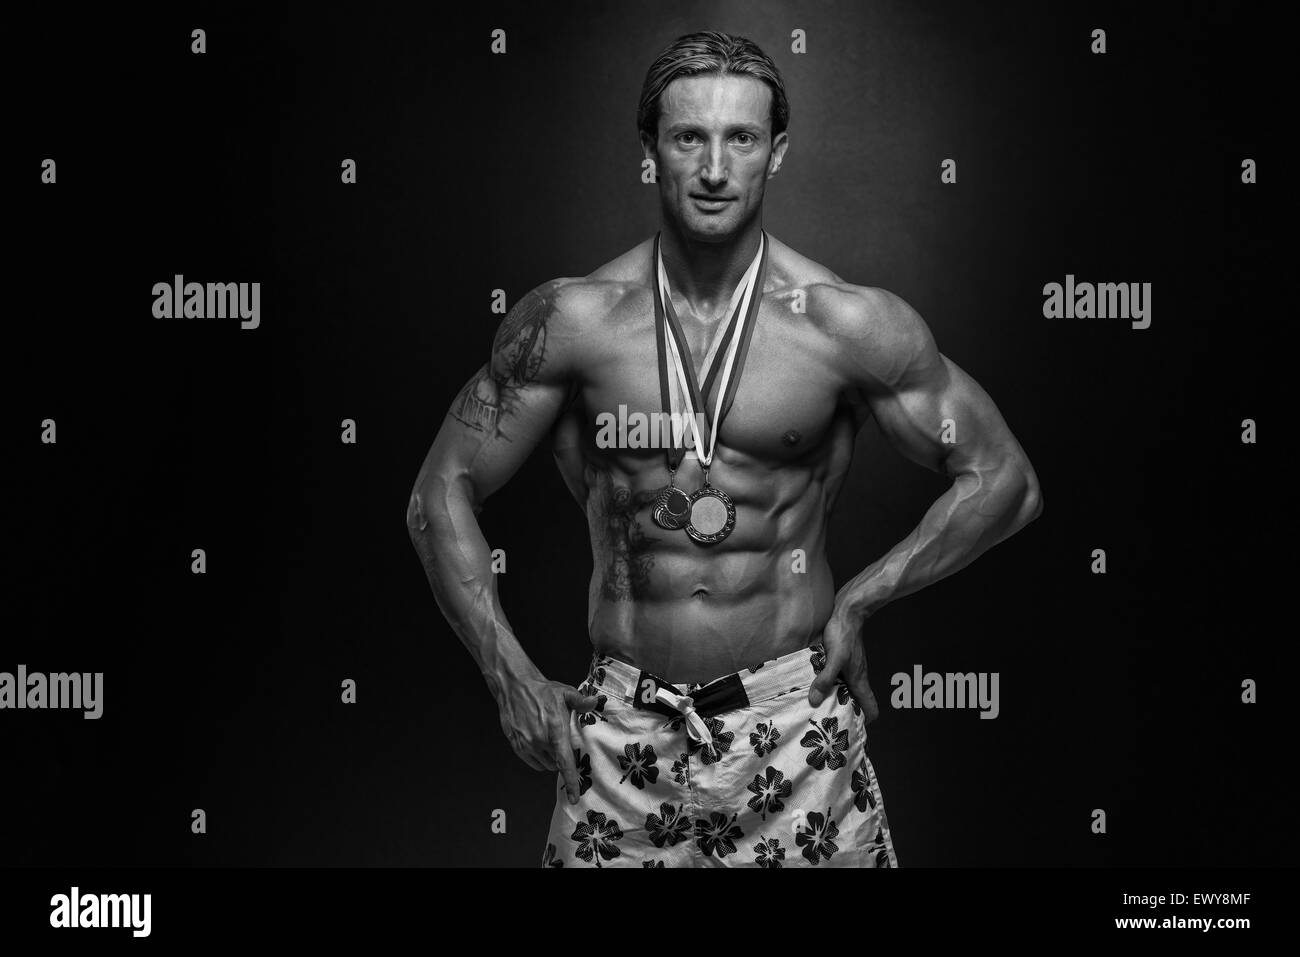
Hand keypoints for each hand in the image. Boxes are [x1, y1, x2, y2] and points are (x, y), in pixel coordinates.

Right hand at [493, 676, 597, 803]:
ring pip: (544, 764)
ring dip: (550, 759)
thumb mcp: (565, 693)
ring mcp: (527, 744)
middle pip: (556, 764)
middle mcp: (540, 741)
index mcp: (555, 731)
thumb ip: (581, 701)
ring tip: (551, 742)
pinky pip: (531, 761)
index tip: (574, 797)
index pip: (565, 762)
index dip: (571, 781)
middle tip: (564, 746)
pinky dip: (538, 758)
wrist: (515, 687)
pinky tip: (540, 744)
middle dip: (562, 759)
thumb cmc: (542, 690)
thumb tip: (596, 702)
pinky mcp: (516, 745)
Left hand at [807, 612, 879, 724]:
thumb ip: (825, 679)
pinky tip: (813, 682)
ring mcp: (850, 668)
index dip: (864, 721)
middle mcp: (857, 677)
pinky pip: (837, 677)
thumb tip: (815, 701)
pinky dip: (828, 683)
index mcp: (859, 681)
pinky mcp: (842, 658)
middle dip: (845, 713)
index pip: (871, 708)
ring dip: (833, 697)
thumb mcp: (833, 659)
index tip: (848, 729)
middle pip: (857, 702)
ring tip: (815, 704)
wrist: (847, 611)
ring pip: (845, 689)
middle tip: (825, 720)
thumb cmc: (843, 634)